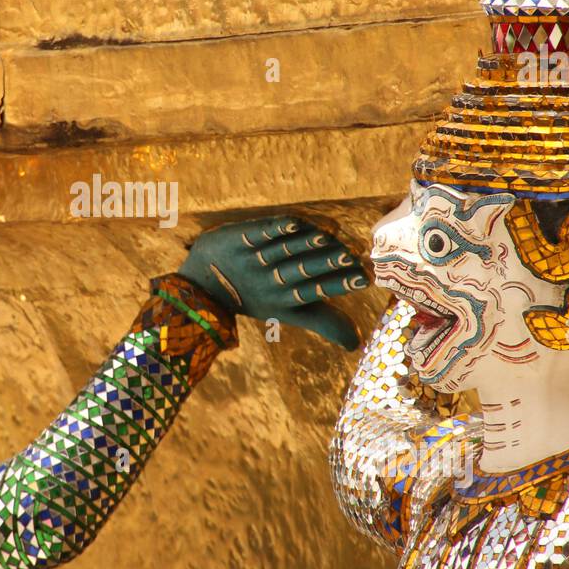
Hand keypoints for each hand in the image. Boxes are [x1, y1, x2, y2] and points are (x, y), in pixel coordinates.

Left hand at [178, 216, 367, 348]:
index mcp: (284, 299)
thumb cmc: (258, 296)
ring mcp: (253, 259)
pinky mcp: (239, 239)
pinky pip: (258, 234)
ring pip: (282, 251)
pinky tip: (293, 223)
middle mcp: (270, 280)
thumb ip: (324, 322)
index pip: (315, 292)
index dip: (338, 286)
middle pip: (301, 270)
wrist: (203, 284)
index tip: (366, 278)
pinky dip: (274, 229)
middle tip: (352, 256)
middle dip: (325, 263)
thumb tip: (357, 345)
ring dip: (304, 243)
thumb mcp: (290, 314)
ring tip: (328, 235)